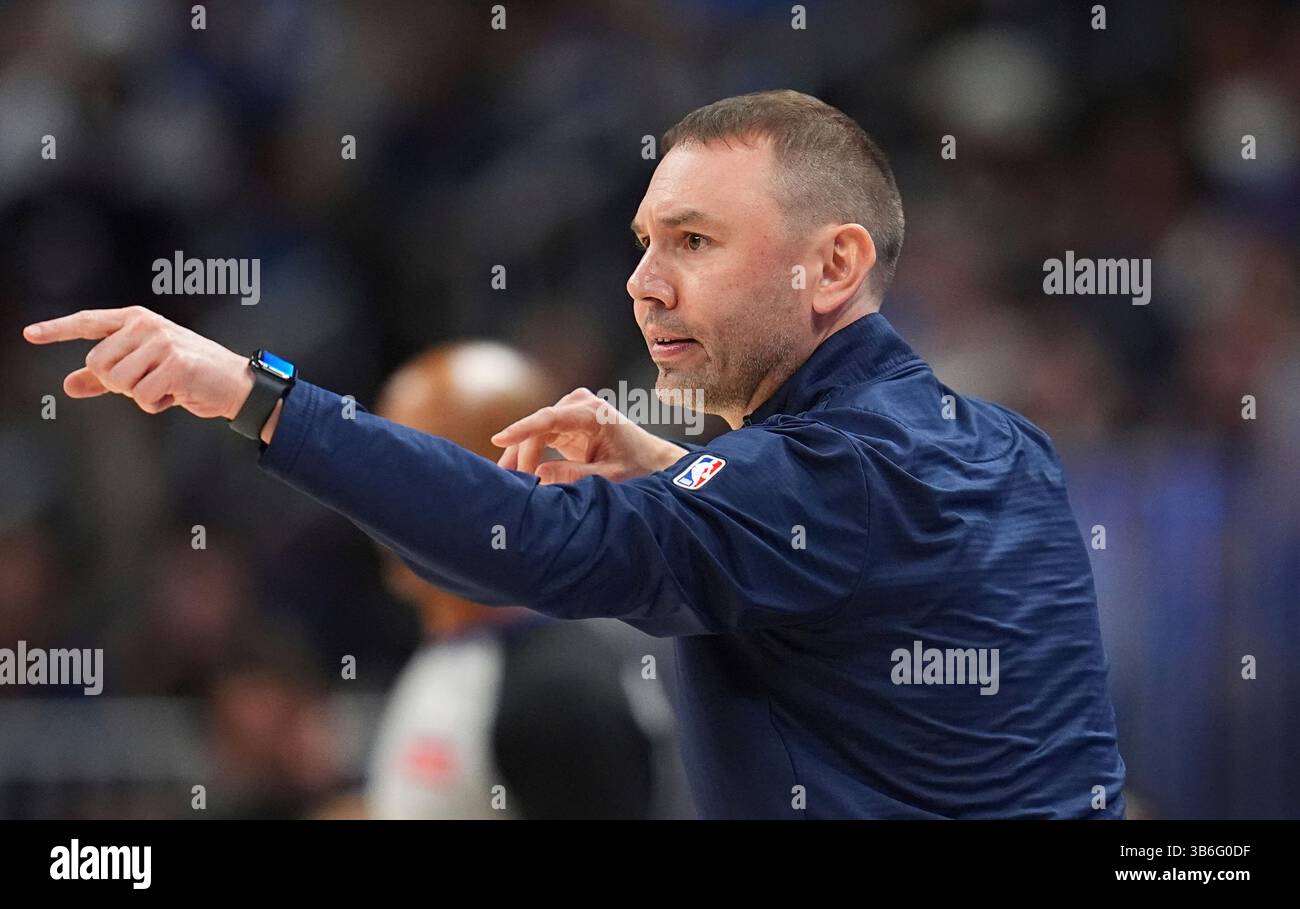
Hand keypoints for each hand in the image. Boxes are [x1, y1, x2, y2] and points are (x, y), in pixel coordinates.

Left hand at [22, 306, 253, 420]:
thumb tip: (69, 385)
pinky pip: (142, 397)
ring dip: (139, 395)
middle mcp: (148, 325)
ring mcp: (162, 343)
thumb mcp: (144, 371)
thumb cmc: (190, 375)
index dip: (57, 329)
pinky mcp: (176, 364)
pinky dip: (157, 404)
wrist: (235, 383)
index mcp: (137, 320)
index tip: (29, 335)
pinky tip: (177, 394)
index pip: (89, 322)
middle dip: (117, 383)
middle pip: (98, 362)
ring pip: (119, 382)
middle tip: (147, 383)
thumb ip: (106, 376)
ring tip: (165, 387)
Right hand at [492, 387, 687, 484]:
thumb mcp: (610, 477)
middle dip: (523, 455)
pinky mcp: (565, 423)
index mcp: (594, 413)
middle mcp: (579, 406)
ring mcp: (570, 412)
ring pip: (535, 433)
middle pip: (539, 428)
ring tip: (511, 482)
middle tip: (516, 485)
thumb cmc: (637, 467)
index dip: (523, 429)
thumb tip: (539, 474)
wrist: (651, 460)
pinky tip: (519, 474)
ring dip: (522, 456)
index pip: (550, 418)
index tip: (499, 439)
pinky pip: (539, 437)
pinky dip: (529, 455)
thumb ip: (575, 476)